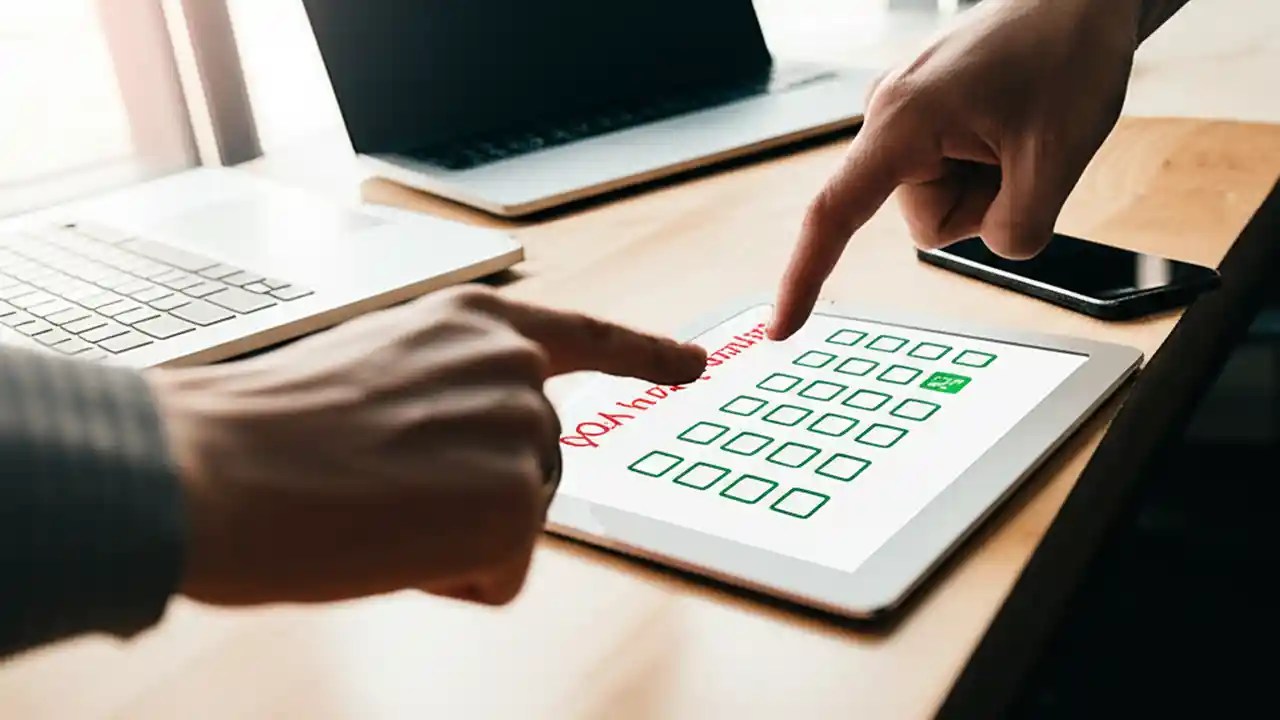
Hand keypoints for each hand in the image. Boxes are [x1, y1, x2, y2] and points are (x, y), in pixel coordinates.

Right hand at [149, 286, 706, 606]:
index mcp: (477, 322)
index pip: (587, 339)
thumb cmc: (266, 425)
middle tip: (379, 487)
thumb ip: (449, 388)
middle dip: (473, 491)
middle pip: (536, 463)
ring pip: (515, 521)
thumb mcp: (379, 367)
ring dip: (454, 536)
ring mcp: (524, 433)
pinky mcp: (517, 504)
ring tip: (373, 510)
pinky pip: (503, 573)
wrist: (214, 466)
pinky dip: (452, 580)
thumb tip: (472, 455)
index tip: (694, 364)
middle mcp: (516, 367)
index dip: (646, 356)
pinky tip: (391, 547)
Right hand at [770, 0, 1143, 338]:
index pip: (834, 213)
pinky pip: (947, 168)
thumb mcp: (1059, 159)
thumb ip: (1017, 230)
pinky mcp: (925, 111)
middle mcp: (887, 113)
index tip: (780, 328)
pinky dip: (985, 164)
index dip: (804, 276)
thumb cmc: (1067, 57)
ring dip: (987, 183)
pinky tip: (1011, 122)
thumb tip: (996, 243)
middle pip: (923, 218)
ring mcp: (905, 110)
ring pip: (940, 197)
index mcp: (902, 122)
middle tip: (1024, 152)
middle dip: (979, 205)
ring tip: (1020, 130)